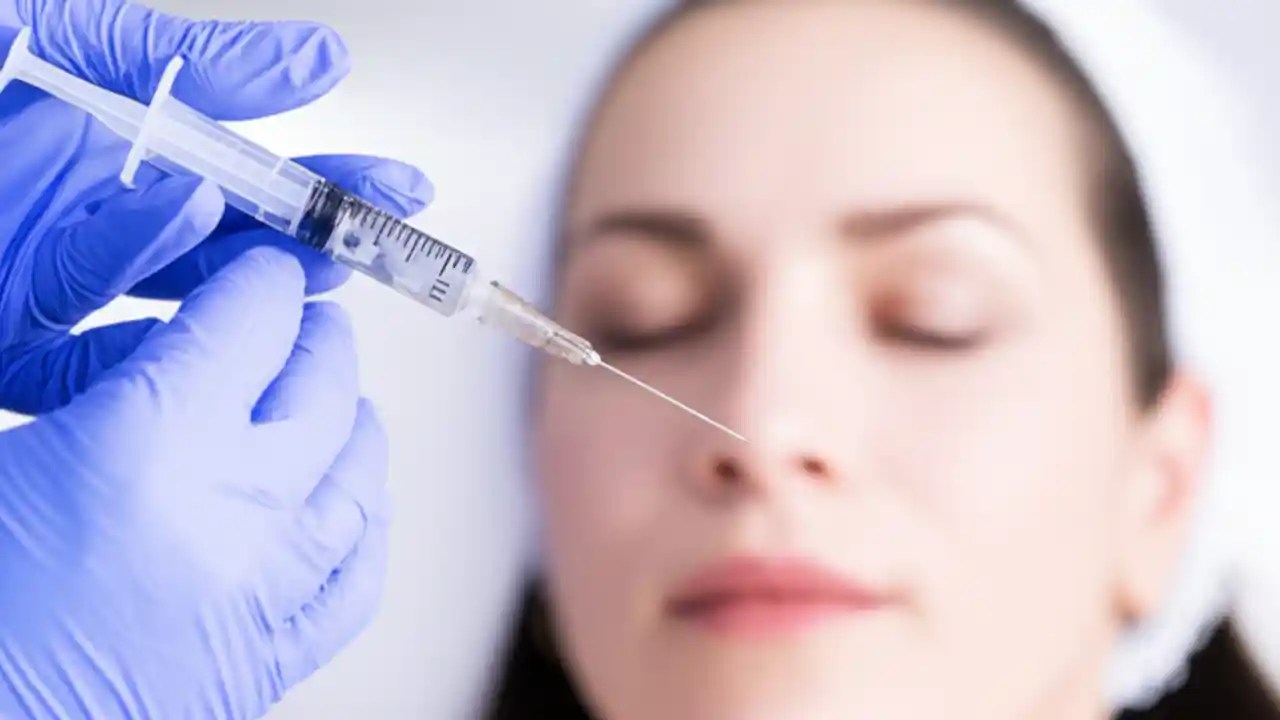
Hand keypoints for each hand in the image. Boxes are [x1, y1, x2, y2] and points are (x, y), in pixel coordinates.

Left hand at [0, 0, 431, 413]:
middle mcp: (96, 217)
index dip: (330, 179)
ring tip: (293, 282)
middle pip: (231, 251)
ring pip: (179, 318)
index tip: (401, 189)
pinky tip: (177, 338)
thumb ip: (185, 58)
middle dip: (310, 249)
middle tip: (374, 251)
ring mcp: (51, 287)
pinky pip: (92, 373)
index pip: (248, 170)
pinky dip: (141, 360)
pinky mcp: (7, 351)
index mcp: (115, 142)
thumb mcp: (56, 39)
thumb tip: (319, 61)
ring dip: (243, 304)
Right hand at [0, 249, 391, 719]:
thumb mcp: (9, 458)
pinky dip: (367, 528)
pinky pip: (359, 581)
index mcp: (150, 440)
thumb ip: (104, 390)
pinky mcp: (270, 662)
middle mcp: (234, 510)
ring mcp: (266, 591)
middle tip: (302, 324)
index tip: (264, 274)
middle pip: (325, 387)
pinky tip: (354, 507)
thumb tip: (174, 356)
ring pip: (360, 476)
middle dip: (317, 338)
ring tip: (336, 401)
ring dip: (352, 422)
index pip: (256, 318)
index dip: (264, 281)